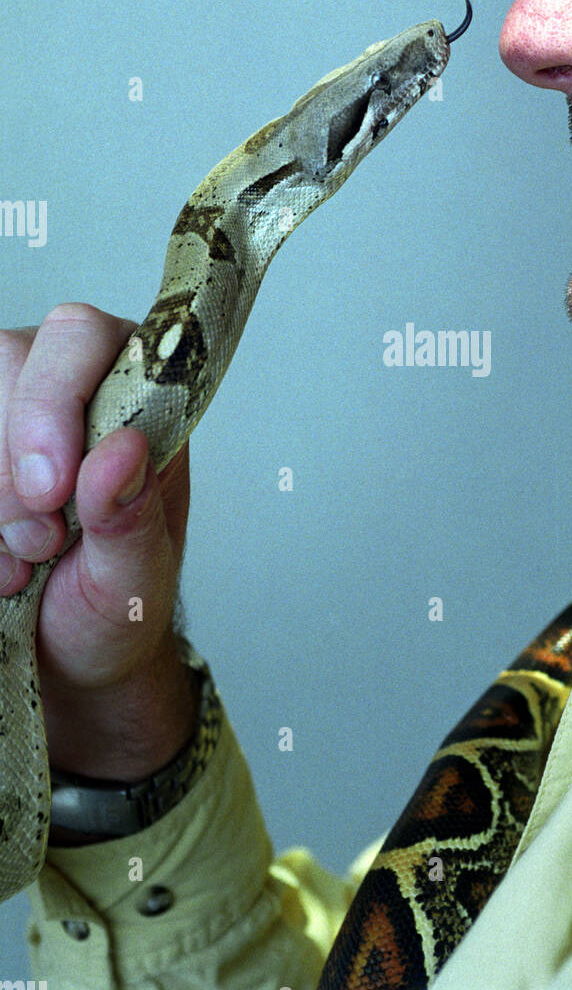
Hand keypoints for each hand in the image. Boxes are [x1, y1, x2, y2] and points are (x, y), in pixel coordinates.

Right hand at [0, 303, 196, 785]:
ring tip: (23, 559)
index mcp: (140, 397)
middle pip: (12, 355)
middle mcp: (75, 384)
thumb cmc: (115, 605)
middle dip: (14, 457)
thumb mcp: (134, 583)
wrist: (68, 652)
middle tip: (40, 542)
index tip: (51, 491)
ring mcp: (12, 405)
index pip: (88, 336)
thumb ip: (133, 518)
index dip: (55, 400)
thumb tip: (124, 449)